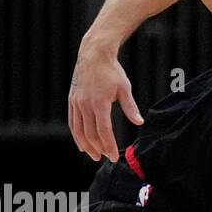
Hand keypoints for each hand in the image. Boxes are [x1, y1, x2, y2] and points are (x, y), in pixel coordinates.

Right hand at [69, 40, 143, 161]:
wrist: (94, 54)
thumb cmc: (112, 71)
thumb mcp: (124, 88)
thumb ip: (130, 107)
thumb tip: (140, 122)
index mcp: (99, 103)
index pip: (104, 131)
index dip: (108, 146)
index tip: (113, 156)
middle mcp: (85, 104)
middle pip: (90, 134)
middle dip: (98, 148)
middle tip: (106, 157)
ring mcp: (76, 103)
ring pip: (78, 130)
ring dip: (86, 145)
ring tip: (93, 155)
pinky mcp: (72, 100)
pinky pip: (72, 122)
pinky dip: (76, 135)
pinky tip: (81, 144)